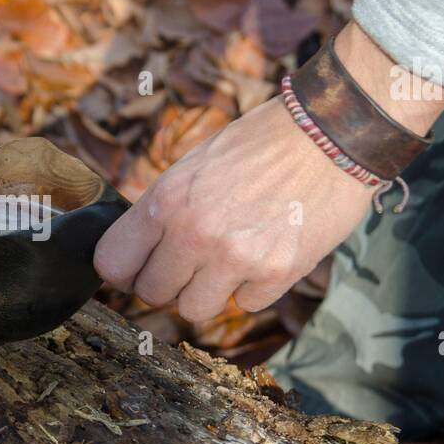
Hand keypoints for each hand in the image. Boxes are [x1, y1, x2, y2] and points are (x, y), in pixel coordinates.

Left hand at [94, 96, 373, 320]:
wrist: (331, 133)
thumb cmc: (260, 143)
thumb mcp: (194, 165)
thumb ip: (164, 210)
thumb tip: (139, 252)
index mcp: (166, 200)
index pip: (113, 263)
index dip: (125, 270)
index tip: (138, 269)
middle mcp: (195, 233)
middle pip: (153, 293)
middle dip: (168, 282)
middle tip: (190, 264)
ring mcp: (236, 257)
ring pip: (194, 310)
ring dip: (208, 292)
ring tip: (228, 261)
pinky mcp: (277, 273)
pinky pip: (246, 305)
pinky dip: (254, 287)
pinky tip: (266, 253)